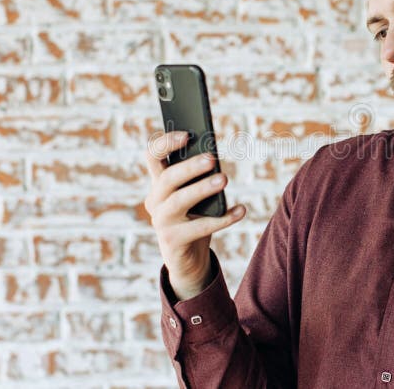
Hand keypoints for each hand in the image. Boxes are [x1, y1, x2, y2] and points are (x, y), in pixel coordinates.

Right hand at [144, 131, 245, 299]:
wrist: (187, 259)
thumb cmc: (194, 218)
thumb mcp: (193, 195)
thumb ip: (198, 178)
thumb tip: (214, 157)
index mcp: (158, 183)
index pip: (152, 156)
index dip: (166, 142)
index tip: (187, 134)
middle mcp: (154, 200)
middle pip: (167, 178)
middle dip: (189, 167)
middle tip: (212, 158)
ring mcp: (161, 222)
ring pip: (179, 201)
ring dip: (202, 188)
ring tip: (224, 179)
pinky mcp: (172, 241)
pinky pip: (199, 227)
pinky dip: (223, 218)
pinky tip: (241, 210)